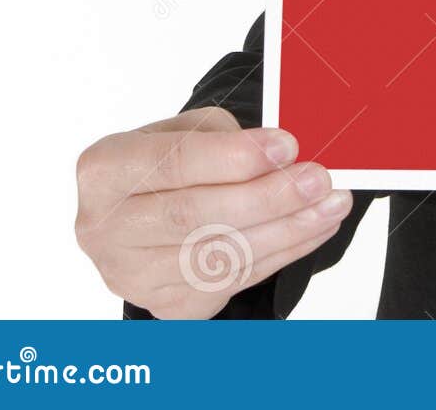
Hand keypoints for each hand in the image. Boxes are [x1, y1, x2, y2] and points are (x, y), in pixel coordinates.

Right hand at [74, 106, 353, 318]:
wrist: (153, 210)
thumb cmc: (174, 161)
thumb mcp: (190, 130)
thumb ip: (229, 139)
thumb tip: (286, 156)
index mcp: (104, 170)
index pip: (172, 164)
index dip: (234, 157)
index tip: (288, 145)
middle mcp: (105, 229)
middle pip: (193, 217)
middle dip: (267, 197)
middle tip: (318, 179)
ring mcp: (132, 276)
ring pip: (219, 256)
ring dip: (288, 230)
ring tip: (331, 203)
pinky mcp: (168, 305)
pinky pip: (235, 281)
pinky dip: (283, 254)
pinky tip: (314, 228)